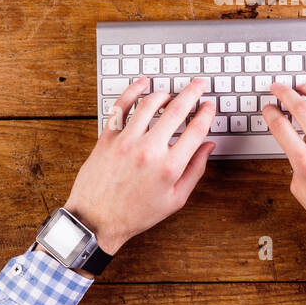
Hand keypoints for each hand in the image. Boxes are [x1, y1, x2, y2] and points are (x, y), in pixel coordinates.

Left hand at [62, 77, 215, 257]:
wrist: (96, 220)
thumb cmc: (136, 214)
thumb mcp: (175, 200)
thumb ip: (195, 171)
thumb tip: (208, 147)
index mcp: (169, 167)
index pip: (196, 130)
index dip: (206, 113)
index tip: (209, 105)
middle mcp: (149, 150)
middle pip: (176, 110)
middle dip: (192, 93)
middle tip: (198, 85)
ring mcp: (126, 142)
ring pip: (149, 104)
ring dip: (164, 93)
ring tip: (170, 93)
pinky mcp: (107, 138)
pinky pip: (121, 106)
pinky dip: (133, 91)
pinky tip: (142, 84)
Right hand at [263, 82, 305, 265]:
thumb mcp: (302, 193)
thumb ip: (295, 166)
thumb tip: (295, 145)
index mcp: (305, 164)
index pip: (281, 126)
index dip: (270, 112)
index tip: (269, 107)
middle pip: (300, 108)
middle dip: (284, 93)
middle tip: (279, 87)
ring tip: (304, 87)